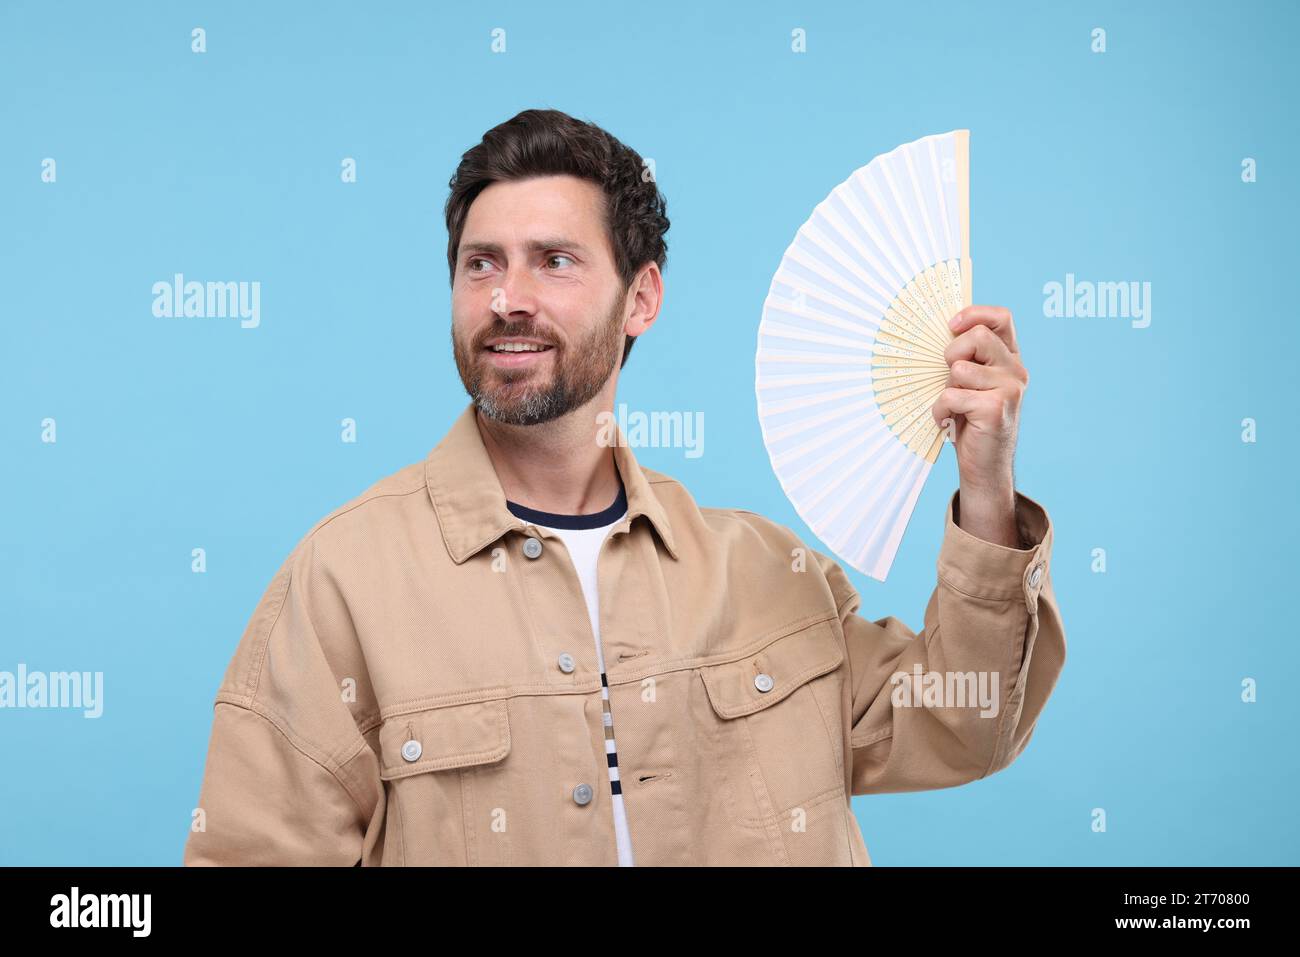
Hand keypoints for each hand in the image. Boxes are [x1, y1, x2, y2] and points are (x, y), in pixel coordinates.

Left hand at [930, 305, 1028, 545]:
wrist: (984, 466)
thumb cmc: (971, 422)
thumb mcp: (970, 384)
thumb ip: (966, 359)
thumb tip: (942, 332)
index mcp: (1010, 359)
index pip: (1001, 318)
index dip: (974, 314)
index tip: (951, 326)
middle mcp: (1016, 370)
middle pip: (978, 336)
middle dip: (953, 354)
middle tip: (950, 379)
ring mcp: (1010, 389)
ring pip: (960, 369)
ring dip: (945, 388)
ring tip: (952, 406)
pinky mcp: (996, 409)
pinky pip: (952, 395)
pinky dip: (940, 410)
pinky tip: (946, 422)